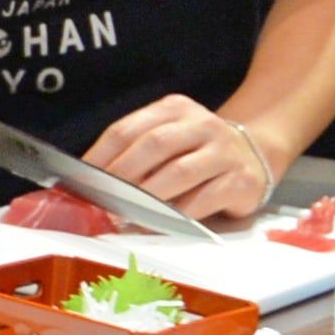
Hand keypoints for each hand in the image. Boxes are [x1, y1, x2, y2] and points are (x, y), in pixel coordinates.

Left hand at [86, 97, 278, 223]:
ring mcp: (224, 151)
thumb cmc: (197, 150)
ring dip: (147, 196)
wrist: (254, 153)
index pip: (127, 129)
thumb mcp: (168, 138)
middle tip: (100, 200)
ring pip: (179, 172)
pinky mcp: (242, 180)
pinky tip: (159, 225)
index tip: (80, 180)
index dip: (100, 155)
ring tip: (124, 214)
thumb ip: (136, 151)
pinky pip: (204, 199)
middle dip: (122, 176)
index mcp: (174, 109)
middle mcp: (201, 124)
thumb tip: (92, 182)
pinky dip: (178, 215)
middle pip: (153, 145)